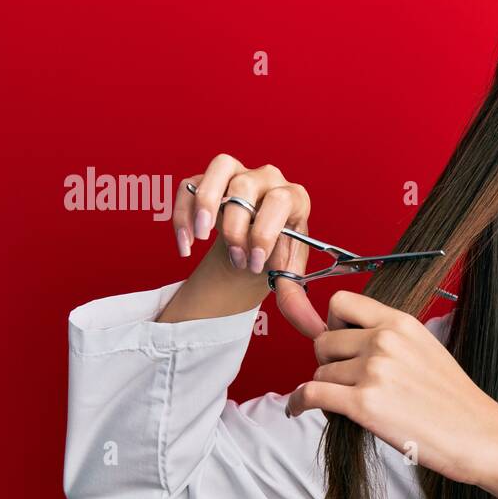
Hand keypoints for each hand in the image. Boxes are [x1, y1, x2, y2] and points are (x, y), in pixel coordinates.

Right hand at [173, 152, 325, 336]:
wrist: (253, 251)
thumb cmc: (274, 259)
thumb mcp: (285, 278)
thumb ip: (296, 302)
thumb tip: (315, 330)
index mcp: (295, 198)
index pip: (281, 201)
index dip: (265, 231)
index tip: (255, 262)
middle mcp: (269, 179)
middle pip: (248, 185)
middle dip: (237, 226)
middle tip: (236, 259)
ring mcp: (238, 174)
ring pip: (221, 168)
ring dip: (206, 202)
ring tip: (201, 237)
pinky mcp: (209, 180)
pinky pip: (191, 184)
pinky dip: (182, 213)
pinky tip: (186, 244)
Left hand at [286, 290, 497, 486]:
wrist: (481, 436)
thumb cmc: (457, 402)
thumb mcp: (427, 350)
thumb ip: (390, 340)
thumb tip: (348, 342)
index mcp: (401, 323)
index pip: (341, 303)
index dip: (332, 323)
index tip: (338, 344)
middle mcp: (385, 341)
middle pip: (323, 340)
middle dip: (327, 363)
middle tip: (345, 383)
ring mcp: (374, 371)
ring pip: (319, 372)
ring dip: (325, 389)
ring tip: (344, 405)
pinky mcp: (364, 404)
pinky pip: (311, 395)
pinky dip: (298, 403)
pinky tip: (298, 409)